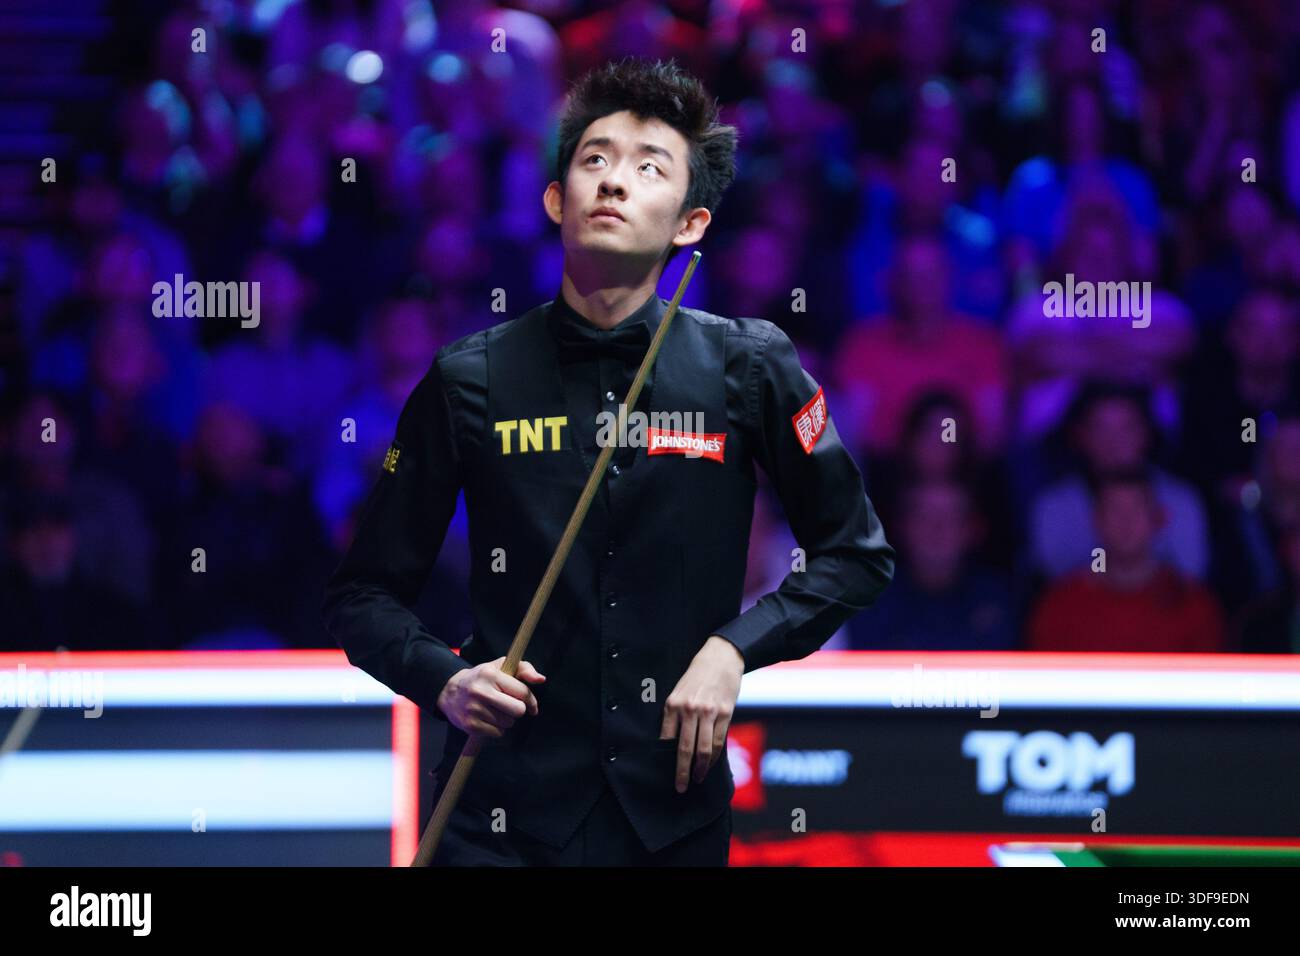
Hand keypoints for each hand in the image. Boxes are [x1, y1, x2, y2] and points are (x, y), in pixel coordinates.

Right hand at [437, 656, 545, 737]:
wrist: (449, 692)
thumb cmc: (482, 678)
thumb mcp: (500, 666)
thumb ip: (524, 668)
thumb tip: (541, 679)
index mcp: (490, 674)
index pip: (522, 692)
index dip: (531, 701)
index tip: (531, 706)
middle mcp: (481, 691)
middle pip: (518, 711)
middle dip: (518, 710)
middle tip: (509, 706)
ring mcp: (474, 709)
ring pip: (508, 723)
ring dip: (506, 720)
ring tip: (494, 710)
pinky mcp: (470, 726)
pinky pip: (497, 734)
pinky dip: (497, 729)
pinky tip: (488, 719)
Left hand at [660, 636, 743, 792]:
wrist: (721, 657)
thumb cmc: (698, 676)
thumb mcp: (679, 691)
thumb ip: (676, 715)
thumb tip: (673, 743)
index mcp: (673, 704)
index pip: (667, 740)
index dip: (666, 759)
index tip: (665, 773)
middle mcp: (689, 709)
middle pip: (684, 749)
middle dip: (681, 772)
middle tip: (680, 787)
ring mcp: (708, 712)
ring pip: (703, 749)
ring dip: (700, 769)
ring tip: (697, 779)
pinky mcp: (725, 713)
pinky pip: (718, 741)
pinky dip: (714, 756)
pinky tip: (710, 765)